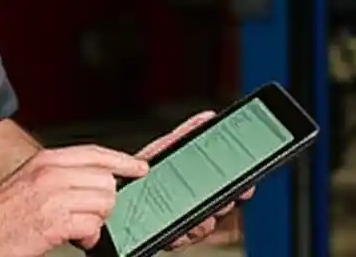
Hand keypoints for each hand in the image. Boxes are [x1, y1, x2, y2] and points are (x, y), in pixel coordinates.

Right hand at [0, 144, 148, 256]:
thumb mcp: (30, 180)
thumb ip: (62, 176)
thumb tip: (97, 181)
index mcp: (46, 159)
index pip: (95, 153)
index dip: (122, 160)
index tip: (139, 167)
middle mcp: (51, 173)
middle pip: (106, 180)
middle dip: (103, 202)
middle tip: (87, 214)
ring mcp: (54, 196)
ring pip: (104, 202)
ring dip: (96, 221)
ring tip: (77, 228)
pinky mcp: (55, 221)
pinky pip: (93, 226)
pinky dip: (88, 237)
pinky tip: (73, 238)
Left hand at [136, 111, 255, 250]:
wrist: (109, 190)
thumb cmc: (138, 170)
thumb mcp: (164, 148)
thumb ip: (187, 133)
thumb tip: (208, 117)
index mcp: (190, 182)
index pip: (220, 185)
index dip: (237, 186)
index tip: (247, 184)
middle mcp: (187, 204)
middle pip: (215, 207)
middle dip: (225, 203)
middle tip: (229, 197)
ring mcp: (176, 220)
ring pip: (201, 226)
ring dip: (206, 221)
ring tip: (206, 214)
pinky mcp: (163, 234)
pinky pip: (177, 238)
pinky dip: (183, 234)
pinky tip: (183, 228)